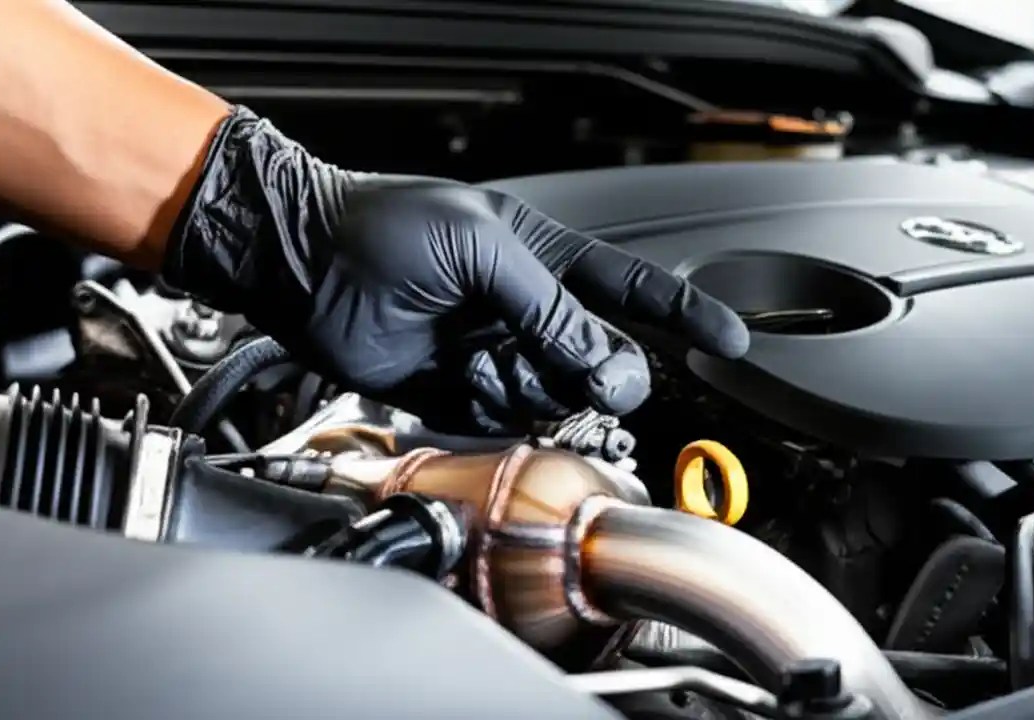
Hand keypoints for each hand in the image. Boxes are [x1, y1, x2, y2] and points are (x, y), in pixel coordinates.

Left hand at [164, 107, 748, 431]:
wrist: (302, 262)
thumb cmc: (382, 230)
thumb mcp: (481, 252)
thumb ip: (550, 310)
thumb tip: (604, 367)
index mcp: (543, 259)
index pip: (632, 288)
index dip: (685, 313)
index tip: (732, 338)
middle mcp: (526, 312)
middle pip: (602, 359)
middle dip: (598, 372)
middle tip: (582, 375)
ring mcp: (496, 354)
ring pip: (556, 396)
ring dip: (532, 388)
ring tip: (484, 360)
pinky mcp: (461, 394)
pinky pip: (507, 420)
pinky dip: (493, 409)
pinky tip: (461, 379)